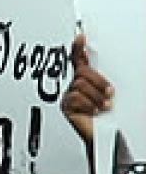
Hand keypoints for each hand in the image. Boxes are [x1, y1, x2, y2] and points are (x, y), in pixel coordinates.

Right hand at [61, 33, 113, 147]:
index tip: (80, 36)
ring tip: (104, 105)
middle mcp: (73, 88)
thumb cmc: (105, 117)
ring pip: (79, 85)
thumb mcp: (105, 93)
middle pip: (81, 73)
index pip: (78, 61)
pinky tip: (93, 111)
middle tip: (109, 93)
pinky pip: (74, 98)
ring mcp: (68, 98)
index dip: (78, 48)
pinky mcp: (65, 108)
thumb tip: (98, 64)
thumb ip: (100, 78)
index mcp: (84, 81)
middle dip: (98, 82)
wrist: (103, 137)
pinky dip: (88, 104)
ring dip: (96, 96)